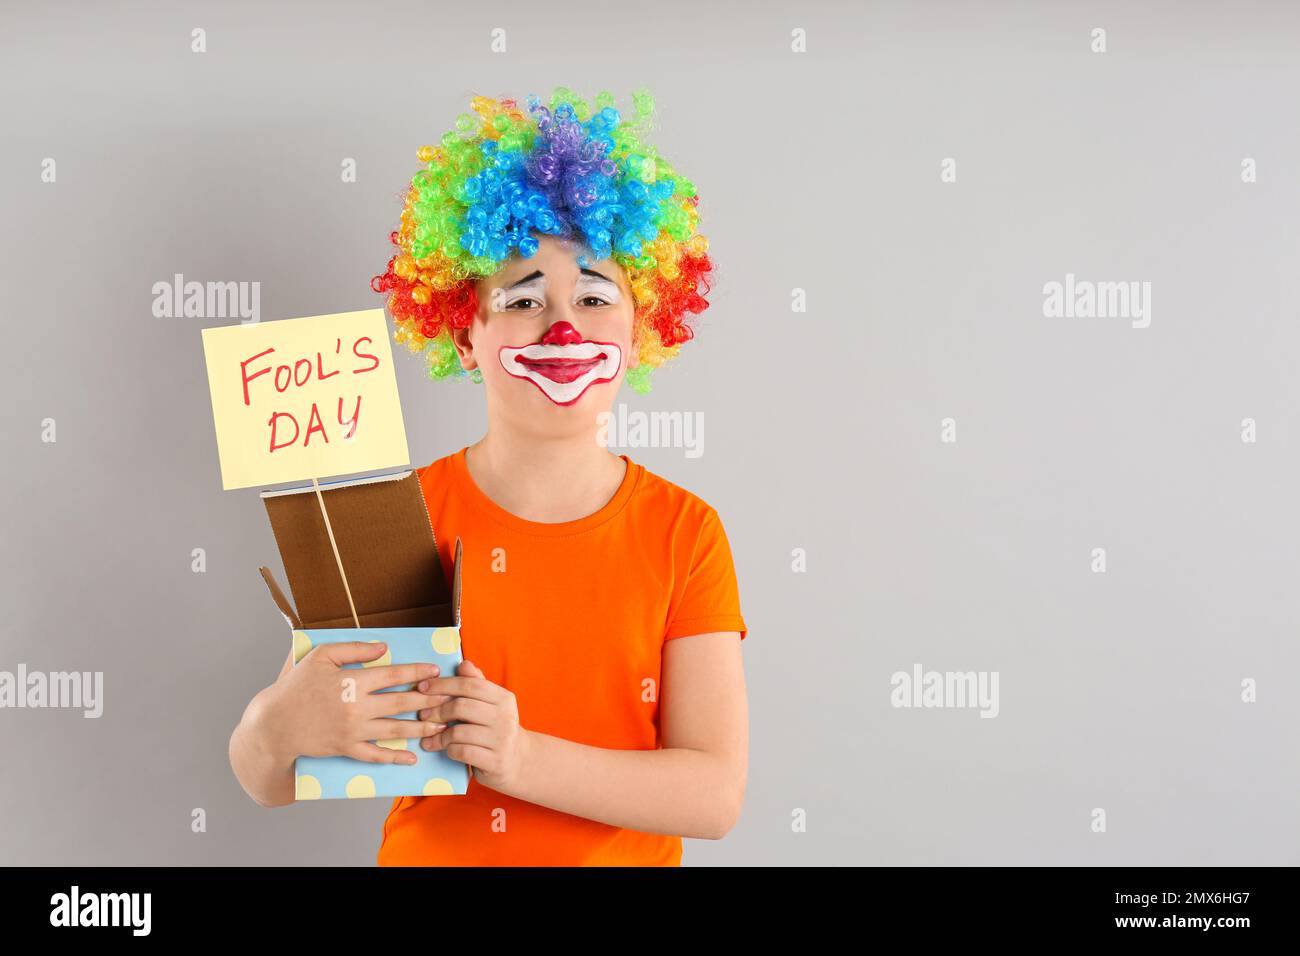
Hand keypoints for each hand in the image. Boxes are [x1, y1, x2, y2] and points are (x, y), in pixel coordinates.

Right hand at [251, 642, 448, 766]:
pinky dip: (394, 758)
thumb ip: (354, 649)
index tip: (435, 671)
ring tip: (441, 726)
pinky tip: (411, 757)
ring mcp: (353, 730)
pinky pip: (375, 755)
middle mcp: (357, 707)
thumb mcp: (321, 656)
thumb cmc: (296, 686)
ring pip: (394, 730)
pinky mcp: (346, 749)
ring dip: (420, 728)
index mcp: (352, 681)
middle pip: (401, 703)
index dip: (417, 673)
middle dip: (428, 701)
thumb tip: (383, 647)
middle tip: (449, 699)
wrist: (275, 724)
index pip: (393, 675)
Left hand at [416, 660, 530, 792]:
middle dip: (437, 711)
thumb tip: (463, 664)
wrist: (518, 761)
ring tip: (430, 737)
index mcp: (504, 698)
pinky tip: (445, 749)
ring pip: (459, 732)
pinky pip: (462, 752)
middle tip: (423, 715)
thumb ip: (477, 684)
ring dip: (440, 735)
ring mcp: (502, 740)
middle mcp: (505, 717)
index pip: (470, 685)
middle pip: (462, 706)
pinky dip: (449, 750)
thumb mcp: (492, 705)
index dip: (443, 684)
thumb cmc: (496, 729)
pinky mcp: (495, 761)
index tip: (422, 687)